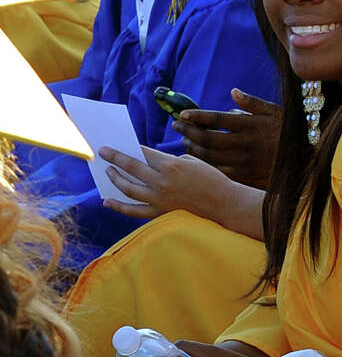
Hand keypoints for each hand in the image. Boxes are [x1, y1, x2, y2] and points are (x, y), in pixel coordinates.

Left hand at [99, 146, 237, 221]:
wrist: (224, 203)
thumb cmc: (212, 179)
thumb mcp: (193, 162)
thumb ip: (170, 161)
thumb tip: (151, 163)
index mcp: (171, 165)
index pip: (143, 153)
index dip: (129, 148)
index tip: (118, 145)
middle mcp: (161, 181)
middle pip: (131, 168)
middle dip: (114, 158)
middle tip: (102, 152)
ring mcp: (160, 198)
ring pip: (128, 188)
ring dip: (115, 179)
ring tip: (108, 172)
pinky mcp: (161, 212)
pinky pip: (134, 210)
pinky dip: (119, 206)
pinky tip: (108, 201)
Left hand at [174, 89, 280, 188]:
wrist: (305, 159)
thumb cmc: (287, 131)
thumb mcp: (275, 112)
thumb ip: (253, 103)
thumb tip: (233, 92)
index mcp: (251, 125)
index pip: (217, 119)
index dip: (197, 116)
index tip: (182, 114)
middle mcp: (246, 143)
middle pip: (208, 138)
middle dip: (188, 131)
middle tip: (177, 126)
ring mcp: (245, 161)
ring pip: (210, 156)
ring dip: (193, 148)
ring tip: (185, 141)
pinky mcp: (246, 175)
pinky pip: (219, 171)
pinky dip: (205, 164)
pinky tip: (198, 159)